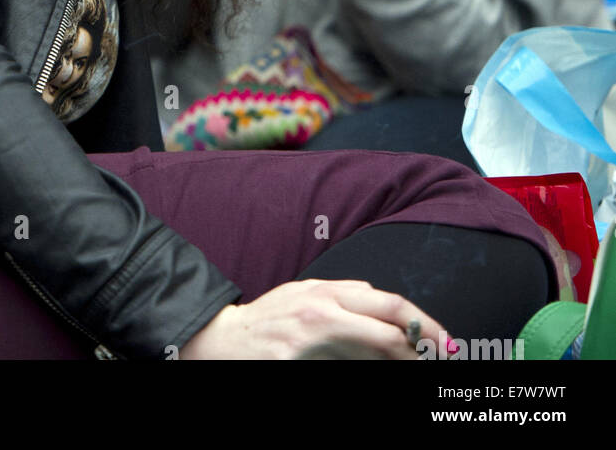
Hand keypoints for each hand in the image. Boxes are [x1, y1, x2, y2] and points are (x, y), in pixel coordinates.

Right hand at [178, 279, 445, 359]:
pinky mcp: (295, 364)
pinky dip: (364, 373)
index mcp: (326, 292)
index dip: (424, 324)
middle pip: (387, 331)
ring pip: (372, 356)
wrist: (222, 339)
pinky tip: (369, 374)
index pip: (389, 304)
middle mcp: (321, 312)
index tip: (445, 343)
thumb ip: (339, 296)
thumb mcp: (303, 293)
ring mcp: (308, 342)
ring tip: (413, 368)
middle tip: (440, 361)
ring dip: (397, 364)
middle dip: (421, 349)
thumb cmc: (267, 319)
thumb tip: (378, 299)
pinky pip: (342, 371)